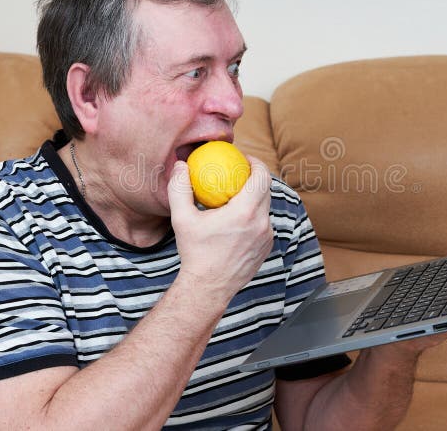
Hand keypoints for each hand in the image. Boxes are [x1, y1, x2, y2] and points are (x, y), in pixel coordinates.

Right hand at [167, 156, 274, 304]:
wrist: (208, 288)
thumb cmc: (195, 253)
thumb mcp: (182, 218)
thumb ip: (180, 188)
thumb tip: (180, 165)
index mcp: (245, 212)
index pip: (262, 176)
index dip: (256, 162)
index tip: (244, 159)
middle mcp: (261, 223)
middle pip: (266, 189)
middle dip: (256, 177)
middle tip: (240, 172)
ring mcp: (266, 237)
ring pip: (266, 208)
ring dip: (255, 197)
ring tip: (238, 195)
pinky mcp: (266, 247)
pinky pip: (264, 224)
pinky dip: (254, 216)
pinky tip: (238, 218)